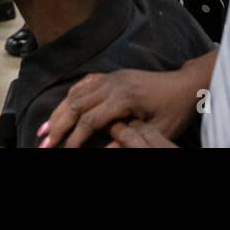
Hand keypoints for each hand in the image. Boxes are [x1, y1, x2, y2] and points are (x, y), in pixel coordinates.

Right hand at [38, 57, 212, 147]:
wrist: (186, 85)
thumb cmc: (174, 110)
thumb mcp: (157, 132)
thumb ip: (130, 142)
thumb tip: (103, 153)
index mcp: (123, 98)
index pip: (89, 121)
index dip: (74, 139)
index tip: (62, 152)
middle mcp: (113, 84)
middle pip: (76, 105)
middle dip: (57, 125)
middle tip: (43, 143)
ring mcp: (112, 77)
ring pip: (77, 93)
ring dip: (59, 111)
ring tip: (44, 128)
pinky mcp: (113, 76)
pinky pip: (86, 83)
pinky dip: (71, 95)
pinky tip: (62, 106)